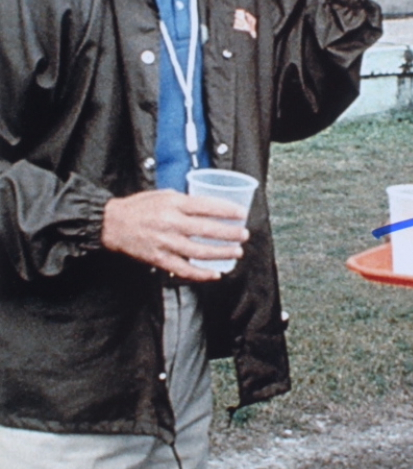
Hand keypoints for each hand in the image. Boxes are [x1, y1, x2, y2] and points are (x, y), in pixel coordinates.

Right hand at [102, 189, 249, 281]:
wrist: (112, 224)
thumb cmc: (138, 207)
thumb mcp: (163, 194)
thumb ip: (185, 201)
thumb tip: (208, 205)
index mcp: (174, 204)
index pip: (207, 206)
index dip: (227, 210)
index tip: (241, 213)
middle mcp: (171, 223)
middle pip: (208, 230)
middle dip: (230, 233)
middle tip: (244, 234)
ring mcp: (166, 243)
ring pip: (200, 251)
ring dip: (222, 253)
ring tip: (236, 252)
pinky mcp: (160, 259)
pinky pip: (184, 269)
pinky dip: (201, 274)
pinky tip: (215, 273)